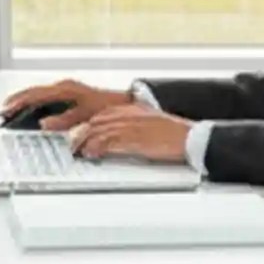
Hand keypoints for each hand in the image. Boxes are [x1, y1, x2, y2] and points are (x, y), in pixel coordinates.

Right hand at [0, 79, 130, 130]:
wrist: (124, 102)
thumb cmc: (107, 107)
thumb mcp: (85, 116)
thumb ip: (64, 120)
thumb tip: (44, 123)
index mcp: (65, 89)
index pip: (35, 94)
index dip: (19, 101)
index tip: (7, 109)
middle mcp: (64, 87)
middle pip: (34, 91)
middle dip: (17, 100)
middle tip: (4, 111)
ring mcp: (66, 89)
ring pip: (39, 93)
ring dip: (25, 100)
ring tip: (12, 110)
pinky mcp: (69, 94)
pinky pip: (46, 96)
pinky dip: (35, 101)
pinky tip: (32, 110)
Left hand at [69, 103, 190, 161]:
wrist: (191, 138)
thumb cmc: (174, 134)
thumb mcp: (151, 123)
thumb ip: (132, 126)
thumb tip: (117, 137)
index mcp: (133, 109)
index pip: (103, 113)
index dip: (87, 124)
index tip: (78, 133)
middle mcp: (130, 115)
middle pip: (97, 121)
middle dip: (81, 133)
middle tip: (72, 145)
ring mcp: (132, 126)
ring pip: (100, 130)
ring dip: (86, 141)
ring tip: (78, 151)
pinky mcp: (136, 139)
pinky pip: (111, 141)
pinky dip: (99, 147)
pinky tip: (92, 153)